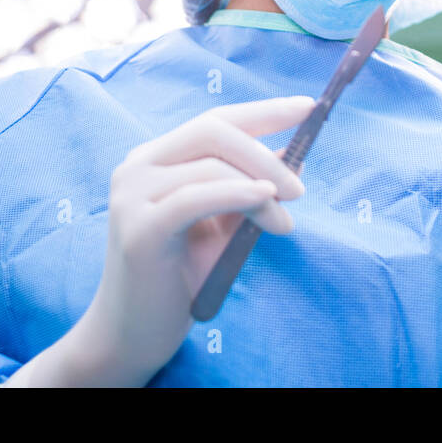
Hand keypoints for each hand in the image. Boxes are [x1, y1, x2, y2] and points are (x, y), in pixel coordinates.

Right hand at [8, 96, 311, 387]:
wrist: (134, 335)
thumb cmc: (181, 278)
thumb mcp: (223, 225)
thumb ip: (249, 189)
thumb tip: (294, 156)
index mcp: (156, 159)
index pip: (215, 120)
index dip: (263, 112)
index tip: (309, 107)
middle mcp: (138, 166)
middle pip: (213, 130)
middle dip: (265, 151)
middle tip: (300, 188)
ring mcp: (132, 194)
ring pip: (211, 165)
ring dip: (261, 188)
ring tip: (285, 223)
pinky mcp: (139, 227)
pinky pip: (197, 197)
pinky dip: (239, 194)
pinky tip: (267, 203)